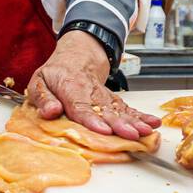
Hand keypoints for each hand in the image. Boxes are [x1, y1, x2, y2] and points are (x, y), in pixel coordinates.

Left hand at [26, 31, 160, 139]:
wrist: (76, 57)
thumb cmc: (55, 74)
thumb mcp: (39, 81)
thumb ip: (42, 98)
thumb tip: (50, 111)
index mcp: (70, 88)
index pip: (81, 106)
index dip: (92, 120)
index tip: (103, 130)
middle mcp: (90, 93)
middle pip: (105, 111)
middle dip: (119, 124)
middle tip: (131, 135)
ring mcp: (104, 96)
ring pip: (120, 110)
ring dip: (134, 121)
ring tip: (146, 131)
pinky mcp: (112, 100)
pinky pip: (127, 109)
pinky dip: (141, 116)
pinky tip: (153, 124)